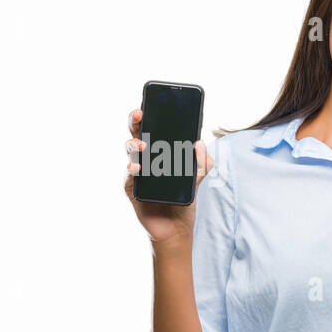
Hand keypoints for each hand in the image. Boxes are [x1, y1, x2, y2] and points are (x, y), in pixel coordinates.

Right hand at [123, 106, 213, 244]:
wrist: (176, 227)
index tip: (152, 105)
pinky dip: (132, 170)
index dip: (151, 116)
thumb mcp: (198, 180)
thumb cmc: (184, 200)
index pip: (154, 129)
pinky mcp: (132, 187)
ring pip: (130, 151)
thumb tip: (200, 143)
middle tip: (140, 114)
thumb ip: (202, 162)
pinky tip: (137, 169)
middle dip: (135, 122)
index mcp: (162, 152)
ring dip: (134, 145)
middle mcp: (147, 158)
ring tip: (143, 147)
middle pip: (137, 134)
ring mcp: (138, 171)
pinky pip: (129, 175)